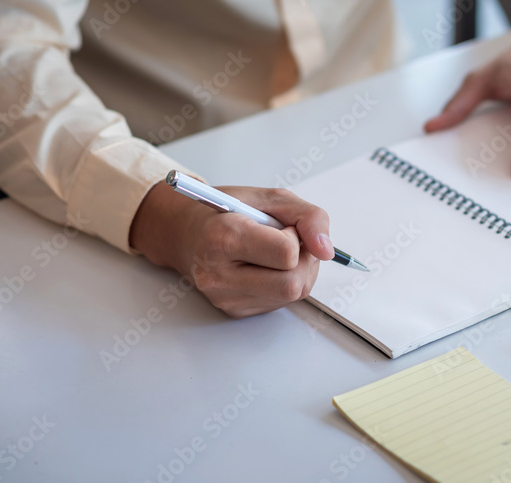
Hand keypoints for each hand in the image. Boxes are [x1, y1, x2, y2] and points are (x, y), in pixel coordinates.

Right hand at [129, 182, 334, 317]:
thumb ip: (307, 216)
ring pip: (291, 295)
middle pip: (293, 284)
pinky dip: (283, 282)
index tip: (280, 226)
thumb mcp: (269, 198)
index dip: (295, 237)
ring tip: (274, 252)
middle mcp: (219, 275)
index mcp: (223, 238)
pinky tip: (264, 267)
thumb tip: (327, 250)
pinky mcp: (233, 311)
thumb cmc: (226, 211)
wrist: (184, 234)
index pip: (286, 254)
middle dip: (303, 261)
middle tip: (286, 240)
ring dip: (297, 271)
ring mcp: (225, 298)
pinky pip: (280, 303)